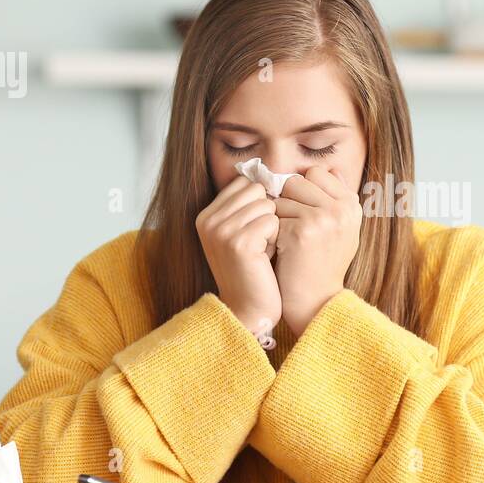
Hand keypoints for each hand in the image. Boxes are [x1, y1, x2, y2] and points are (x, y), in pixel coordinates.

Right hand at [195, 175, 280, 336]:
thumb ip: (247, 205)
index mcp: (206, 215)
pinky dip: (277, 239)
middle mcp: (208, 220)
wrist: (249, 310)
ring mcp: (221, 230)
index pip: (245, 183)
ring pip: (267, 205)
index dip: (261, 203)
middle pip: (256, 189)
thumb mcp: (241, 233)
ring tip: (263, 252)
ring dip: (273, 228)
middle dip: (268, 214)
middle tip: (261, 243)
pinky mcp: (239, 242)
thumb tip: (269, 172)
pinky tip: (266, 259)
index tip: (256, 232)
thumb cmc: (254, 271)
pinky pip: (273, 221)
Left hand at [272, 166, 362, 335]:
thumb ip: (335, 198)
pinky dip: (271, 232)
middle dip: (286, 202)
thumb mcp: (340, 229)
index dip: (301, 191)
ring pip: (281, 197)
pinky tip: (280, 250)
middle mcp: (342, 208)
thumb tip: (328, 167)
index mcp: (351, 204)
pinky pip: (273, 215)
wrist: (315, 302)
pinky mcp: (303, 230)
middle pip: (296, 180)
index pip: (315, 172)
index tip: (300, 213)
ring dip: (276, 218)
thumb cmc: (321, 264)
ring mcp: (325, 217)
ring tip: (287, 241)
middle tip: (290, 228)